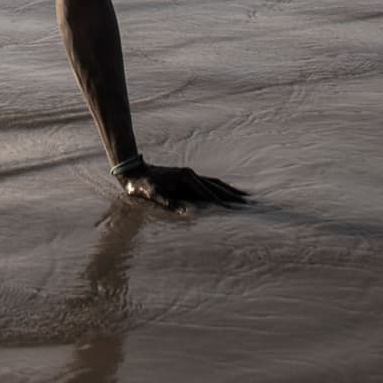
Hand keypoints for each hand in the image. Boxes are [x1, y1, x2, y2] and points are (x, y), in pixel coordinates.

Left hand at [120, 162, 249, 211]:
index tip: (237, 212)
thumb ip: (168, 202)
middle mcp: (191, 174)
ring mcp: (189, 174)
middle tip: (250, 204)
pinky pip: (207, 183)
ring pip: (215, 183)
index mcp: (186, 178)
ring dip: (229, 191)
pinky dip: (219, 188)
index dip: (222, 203)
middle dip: (233, 196)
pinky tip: (223, 193)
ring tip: (244, 197)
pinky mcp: (186, 177)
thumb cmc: (141, 185)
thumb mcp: (152, 194)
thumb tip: (186, 212)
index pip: (208, 194)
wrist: (132, 170)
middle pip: (217, 186)